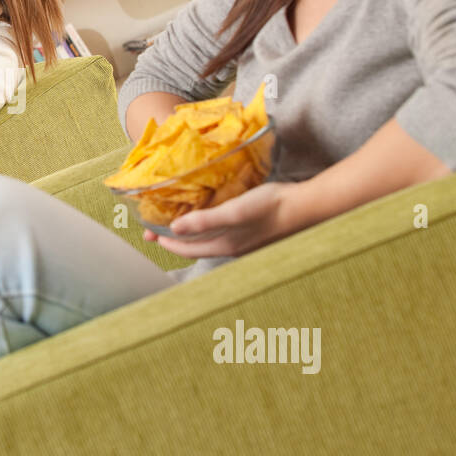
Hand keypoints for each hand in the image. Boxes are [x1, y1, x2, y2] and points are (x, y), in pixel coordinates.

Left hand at [143, 182, 301, 259]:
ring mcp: (243, 240)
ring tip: (175, 218)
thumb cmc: (271, 207)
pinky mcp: (252, 229)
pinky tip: (207, 212)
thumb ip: (205, 220)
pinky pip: (220, 230)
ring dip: (189, 230)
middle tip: (154, 227)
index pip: (186, 249)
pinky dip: (206, 224)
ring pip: (207, 238)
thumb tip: (174, 229)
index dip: (166, 242)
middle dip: (173, 238)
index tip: (148, 234)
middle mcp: (232, 247)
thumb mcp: (234, 211)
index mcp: (225, 246)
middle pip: (194, 245)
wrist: (306, 206)